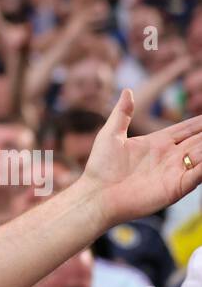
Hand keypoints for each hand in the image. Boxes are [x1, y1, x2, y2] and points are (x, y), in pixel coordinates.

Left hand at [79, 90, 201, 226]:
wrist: (95, 196)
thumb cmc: (99, 168)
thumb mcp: (110, 135)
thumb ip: (122, 113)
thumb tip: (127, 90)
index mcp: (157, 143)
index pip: (187, 129)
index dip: (201, 122)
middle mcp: (169, 157)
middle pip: (200, 140)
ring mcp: (174, 172)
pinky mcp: (176, 188)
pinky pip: (199, 175)